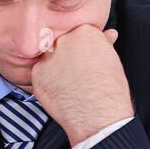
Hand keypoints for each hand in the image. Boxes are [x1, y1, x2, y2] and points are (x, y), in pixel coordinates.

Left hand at [29, 24, 132, 145]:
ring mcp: (48, 57)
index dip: (83, 50)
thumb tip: (108, 34)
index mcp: (85, 32)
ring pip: (49, 58)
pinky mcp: (36, 74)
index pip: (79, 33)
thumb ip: (104, 44)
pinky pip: (40, 74)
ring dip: (56, 68)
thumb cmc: (110, 91)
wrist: (98, 116)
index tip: (88, 62)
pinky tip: (61, 91)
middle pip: (62, 43)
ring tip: (71, 84)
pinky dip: (47, 82)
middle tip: (78, 74)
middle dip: (68, 56)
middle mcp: (64, 40)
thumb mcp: (112, 61)